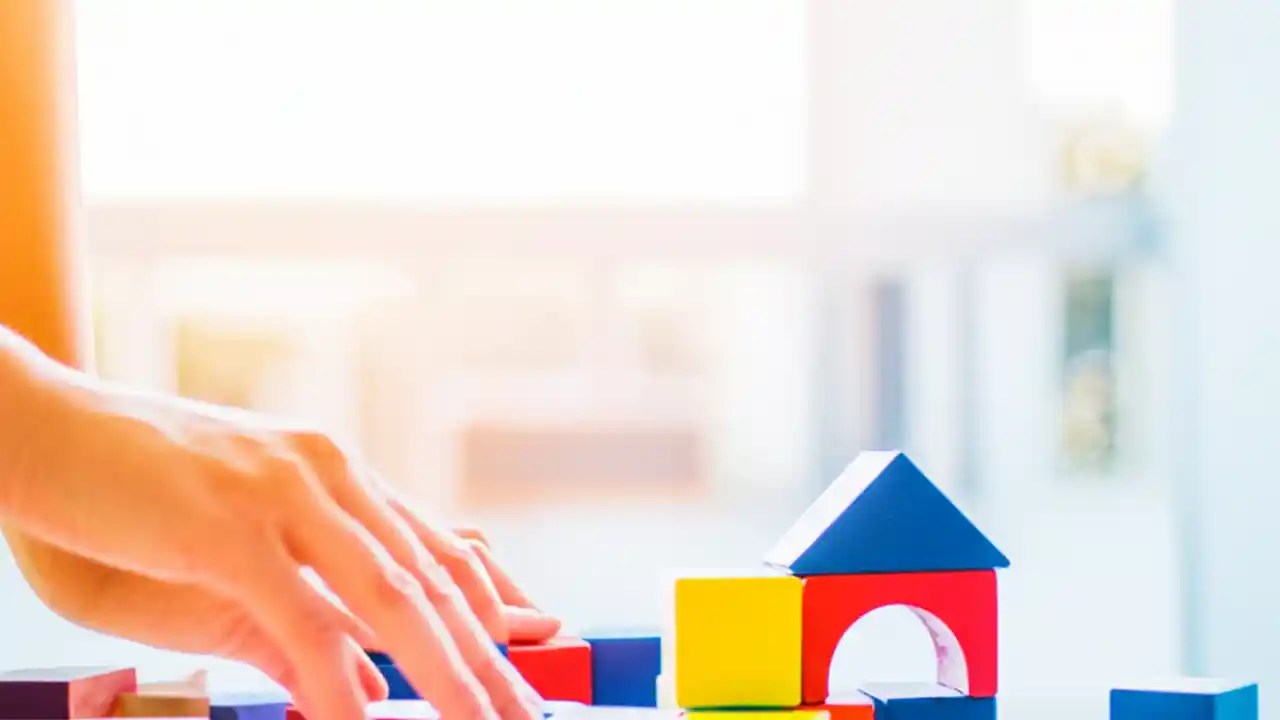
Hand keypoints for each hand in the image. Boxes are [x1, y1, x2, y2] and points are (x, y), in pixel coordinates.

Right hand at [0, 339, 558, 719]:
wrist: (49, 426)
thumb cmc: (142, 480)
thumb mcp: (241, 543)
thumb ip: (307, 609)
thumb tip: (359, 685)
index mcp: (337, 472)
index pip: (437, 544)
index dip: (494, 600)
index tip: (538, 645)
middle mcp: (329, 475)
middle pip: (432, 577)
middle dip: (488, 654)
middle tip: (524, 712)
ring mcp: (284, 496)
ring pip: (391, 595)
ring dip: (445, 670)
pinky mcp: (230, 529)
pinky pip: (302, 619)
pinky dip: (339, 683)